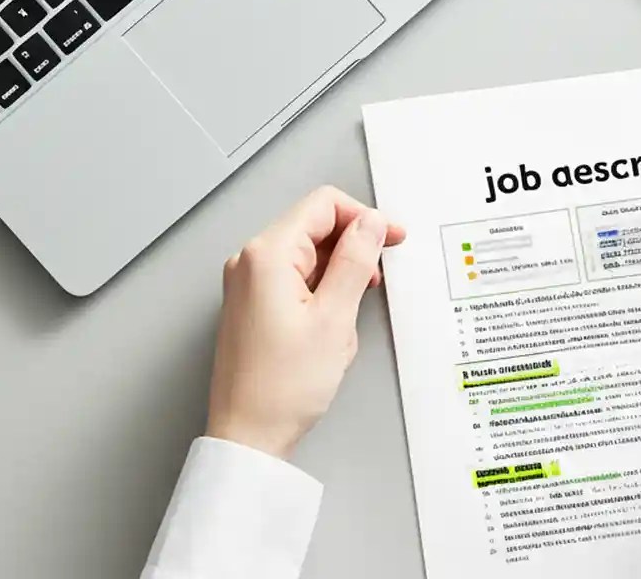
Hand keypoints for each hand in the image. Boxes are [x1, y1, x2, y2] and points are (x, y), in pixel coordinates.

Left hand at [206, 186, 406, 459]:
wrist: (249, 434)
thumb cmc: (283, 386)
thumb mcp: (335, 318)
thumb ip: (356, 261)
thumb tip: (370, 224)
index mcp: (267, 256)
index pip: (323, 205)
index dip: (365, 217)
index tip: (392, 237)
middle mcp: (250, 262)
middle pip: (314, 225)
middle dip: (354, 243)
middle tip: (383, 269)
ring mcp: (248, 283)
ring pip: (307, 252)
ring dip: (341, 267)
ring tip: (358, 302)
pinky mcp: (252, 304)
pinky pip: (295, 276)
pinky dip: (323, 285)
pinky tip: (337, 314)